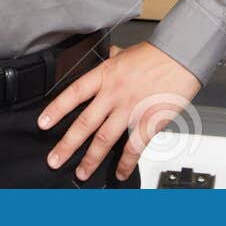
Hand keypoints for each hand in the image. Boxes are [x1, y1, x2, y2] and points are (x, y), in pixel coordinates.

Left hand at [37, 41, 200, 181]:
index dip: (56, 109)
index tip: (43, 124)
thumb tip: (106, 56)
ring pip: (104, 139)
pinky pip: (133, 147)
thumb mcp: (125, 53)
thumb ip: (112, 59)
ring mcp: (131, 109)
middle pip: (84, 123)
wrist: (182, 56)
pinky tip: (118, 172)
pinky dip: (125, 163)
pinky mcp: (148, 121)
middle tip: (55, 160)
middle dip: (67, 145)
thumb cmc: (156, 54)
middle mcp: (114, 93)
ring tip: (82, 172)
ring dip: (91, 159)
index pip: (74, 93)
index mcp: (106, 75)